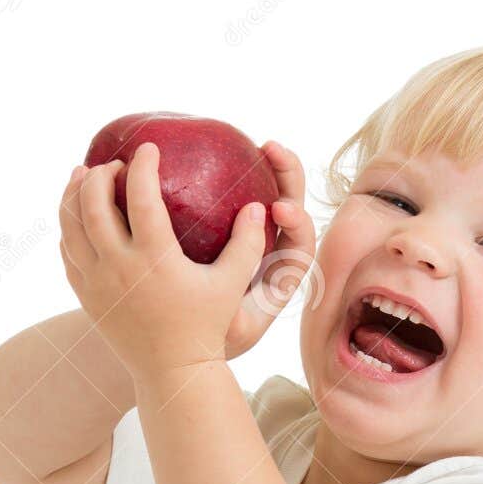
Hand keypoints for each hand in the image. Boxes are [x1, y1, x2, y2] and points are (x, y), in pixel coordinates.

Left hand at [56, 141, 278, 380]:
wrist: (172, 372)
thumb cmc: (206, 327)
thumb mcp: (232, 285)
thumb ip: (248, 244)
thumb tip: (258, 206)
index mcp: (155, 259)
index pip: (140, 194)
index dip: (142, 164)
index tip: (148, 148)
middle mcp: (119, 268)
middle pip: (92, 201)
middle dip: (100, 173)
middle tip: (114, 165)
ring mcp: (96, 282)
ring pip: (70, 223)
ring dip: (74, 193)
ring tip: (85, 176)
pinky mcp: (86, 296)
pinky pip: (67, 251)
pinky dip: (69, 226)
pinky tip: (80, 215)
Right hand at [223, 141, 316, 359]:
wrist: (181, 337)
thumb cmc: (206, 339)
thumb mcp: (224, 327)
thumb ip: (234, 308)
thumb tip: (234, 285)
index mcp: (277, 279)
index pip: (300, 246)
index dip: (298, 224)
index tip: (279, 208)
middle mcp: (268, 254)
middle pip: (290, 210)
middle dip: (289, 178)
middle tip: (272, 151)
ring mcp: (248, 236)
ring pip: (267, 195)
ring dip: (268, 167)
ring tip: (258, 144)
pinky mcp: (225, 224)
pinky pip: (235, 193)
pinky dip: (233, 172)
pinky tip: (214, 153)